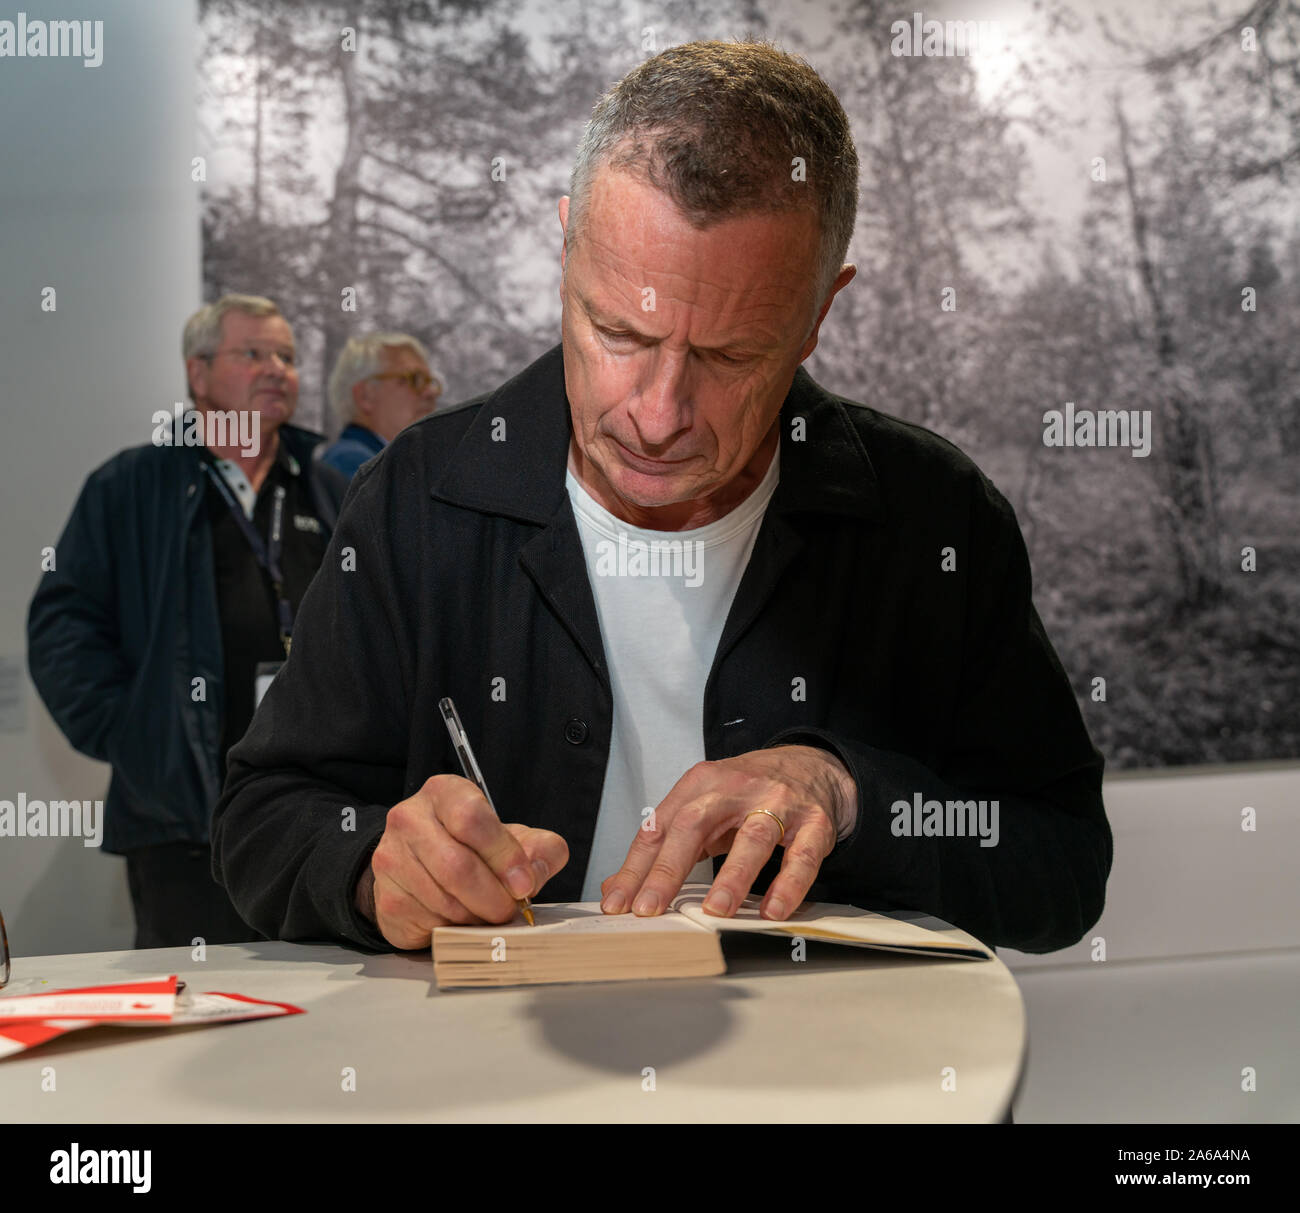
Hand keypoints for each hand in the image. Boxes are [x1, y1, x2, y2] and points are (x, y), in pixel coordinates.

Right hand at [356, 774, 569, 949]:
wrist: (420, 866)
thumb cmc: (472, 847)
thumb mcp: (512, 837)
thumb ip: (539, 848)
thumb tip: (535, 871)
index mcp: (444, 793)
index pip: (471, 818)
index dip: (504, 855)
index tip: (524, 883)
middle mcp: (410, 819)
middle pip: (457, 866)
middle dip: (494, 897)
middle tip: (509, 909)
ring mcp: (391, 859)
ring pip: (445, 901)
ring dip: (476, 916)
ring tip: (486, 912)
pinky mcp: (387, 898)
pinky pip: (430, 924)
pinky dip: (455, 929)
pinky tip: (461, 919)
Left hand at [599, 745, 854, 921]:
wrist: (812, 765)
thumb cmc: (748, 794)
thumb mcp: (703, 808)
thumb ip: (665, 846)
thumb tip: (617, 888)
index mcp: (701, 783)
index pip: (659, 827)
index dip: (635, 867)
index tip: (617, 903)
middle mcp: (736, 788)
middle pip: (695, 824)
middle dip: (668, 869)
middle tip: (650, 909)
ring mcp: (778, 803)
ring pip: (753, 837)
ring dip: (732, 876)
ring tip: (714, 911)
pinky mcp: (814, 822)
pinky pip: (803, 855)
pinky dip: (789, 884)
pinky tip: (773, 910)